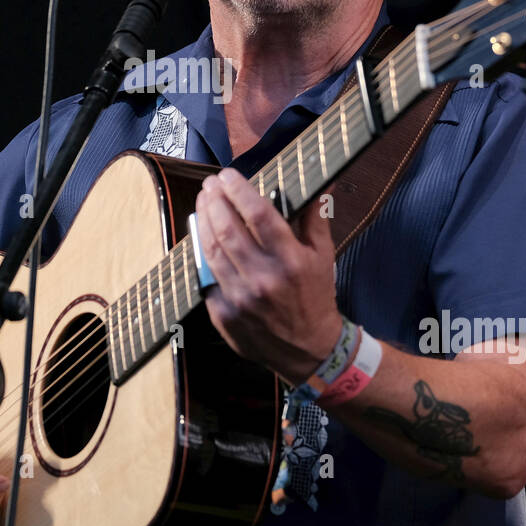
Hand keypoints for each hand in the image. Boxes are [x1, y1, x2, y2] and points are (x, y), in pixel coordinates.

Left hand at [194, 168, 342, 384]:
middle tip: (210, 185)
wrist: (310, 350)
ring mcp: (240, 298)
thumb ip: (315, 218)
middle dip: (215, 201)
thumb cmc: (316, 297)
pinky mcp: (224, 314)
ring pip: (212, 251)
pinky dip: (202, 254)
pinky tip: (202, 236)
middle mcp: (264, 278)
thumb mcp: (323, 257)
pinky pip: (206, 277)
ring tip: (203, 203)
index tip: (227, 175)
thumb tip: (321, 183)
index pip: (259, 215)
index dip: (239, 191)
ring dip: (203, 222)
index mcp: (291, 261)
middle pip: (228, 230)